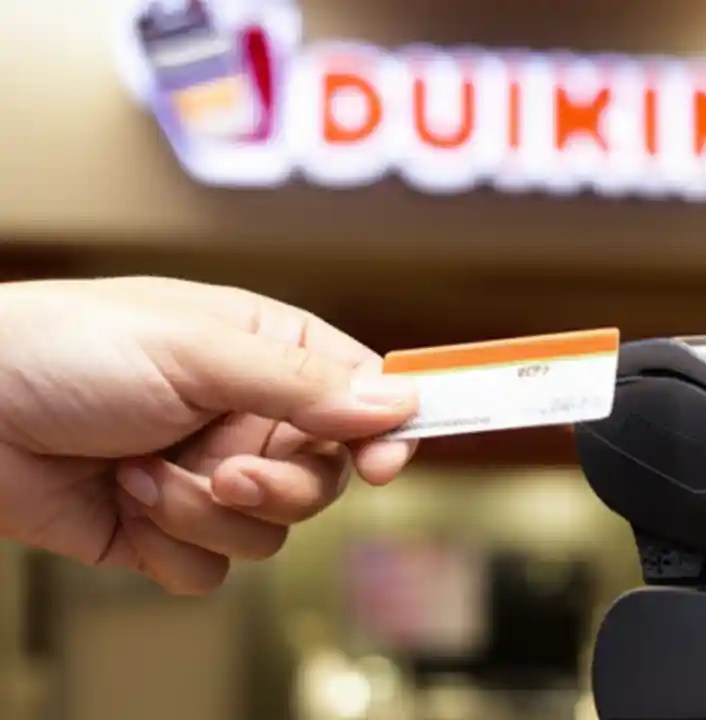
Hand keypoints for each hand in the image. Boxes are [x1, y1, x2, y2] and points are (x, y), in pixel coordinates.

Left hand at [0, 277, 418, 594]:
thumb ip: (302, 384)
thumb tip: (398, 402)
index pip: (358, 395)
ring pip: (269, 532)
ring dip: (204, 512)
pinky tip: (123, 500)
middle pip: (322, 479)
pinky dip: (169, 545)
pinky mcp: (166, 531)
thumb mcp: (197, 352)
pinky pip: (211, 569)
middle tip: (225, 469)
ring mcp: (209, 476)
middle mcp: (246, 417)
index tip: (382, 464)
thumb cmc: (67, 349)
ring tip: (143, 473)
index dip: (380, 431)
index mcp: (266, 355)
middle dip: (273, 484)